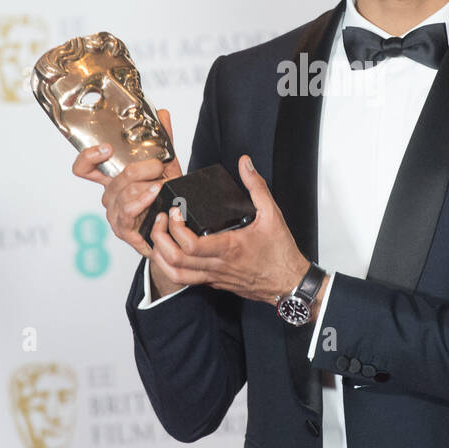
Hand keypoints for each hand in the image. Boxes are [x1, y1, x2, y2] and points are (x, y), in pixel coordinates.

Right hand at [71, 108, 183, 298]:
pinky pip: (128, 213)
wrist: (177, 227)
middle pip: (115, 178)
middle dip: (141, 170)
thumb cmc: (166, 197)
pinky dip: (143, 204)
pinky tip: (155, 199)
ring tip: (161, 185)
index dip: (88, 157)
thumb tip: (163, 113)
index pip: (85, 168)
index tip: (107, 148)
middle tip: (159, 167)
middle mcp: (109, 196)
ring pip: (123, 195)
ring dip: (146, 188)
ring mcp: (114, 215)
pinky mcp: (123, 230)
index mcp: (113, 180)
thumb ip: (163, 140)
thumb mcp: (167, 166)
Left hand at [145, 153, 309, 305]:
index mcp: (229, 248)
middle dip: (159, 238)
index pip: (190, 244)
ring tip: (160, 237)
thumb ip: (256, 186)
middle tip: (160, 220)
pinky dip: (172, 266)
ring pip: (175, 274)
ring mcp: (214, 277)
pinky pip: (185, 279)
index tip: (175, 211)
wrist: (289, 283)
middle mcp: (218, 266)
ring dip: (161, 256)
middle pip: (175, 260)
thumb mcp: (272, 213)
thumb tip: (245, 164)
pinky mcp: (215, 283)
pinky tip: (173, 251)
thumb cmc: (281, 253)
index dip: (175, 227)